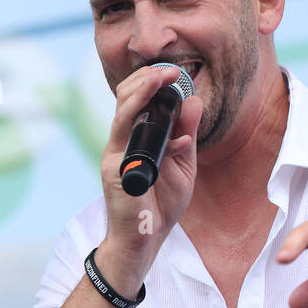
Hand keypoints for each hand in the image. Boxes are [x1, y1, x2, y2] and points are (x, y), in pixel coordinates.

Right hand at [102, 64, 202, 264]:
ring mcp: (115, 154)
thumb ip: (186, 134)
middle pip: (125, 101)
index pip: (139, 102)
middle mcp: (122, 142)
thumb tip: (193, 102)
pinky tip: (164, 118)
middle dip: (146, 80)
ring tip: (160, 77)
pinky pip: (127, 140)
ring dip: (141, 92)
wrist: (146, 238)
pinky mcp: (115, 169)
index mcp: (137, 139)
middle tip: (170, 70)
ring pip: (122, 113)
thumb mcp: (183, 163)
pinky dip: (146, 125)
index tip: (175, 72)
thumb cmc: (162, 203)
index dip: (153, 83)